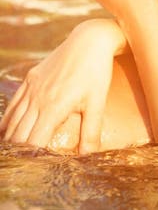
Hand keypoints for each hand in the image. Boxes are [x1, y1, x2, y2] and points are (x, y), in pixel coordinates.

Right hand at [0, 19, 121, 153]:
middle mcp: (38, 98)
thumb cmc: (96, 72)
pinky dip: (8, 119)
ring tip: (12, 154)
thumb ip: (91, 131)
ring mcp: (32, 87)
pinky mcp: (30, 78)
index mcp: (54, 107)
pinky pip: (14, 103)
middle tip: (20, 165)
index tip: (33, 168)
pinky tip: (6, 131)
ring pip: (13, 120)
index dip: (31, 157)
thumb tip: (88, 156)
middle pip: (19, 134)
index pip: (34, 141)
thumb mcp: (97, 103)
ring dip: (11, 138)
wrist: (90, 40)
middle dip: (18, 152)